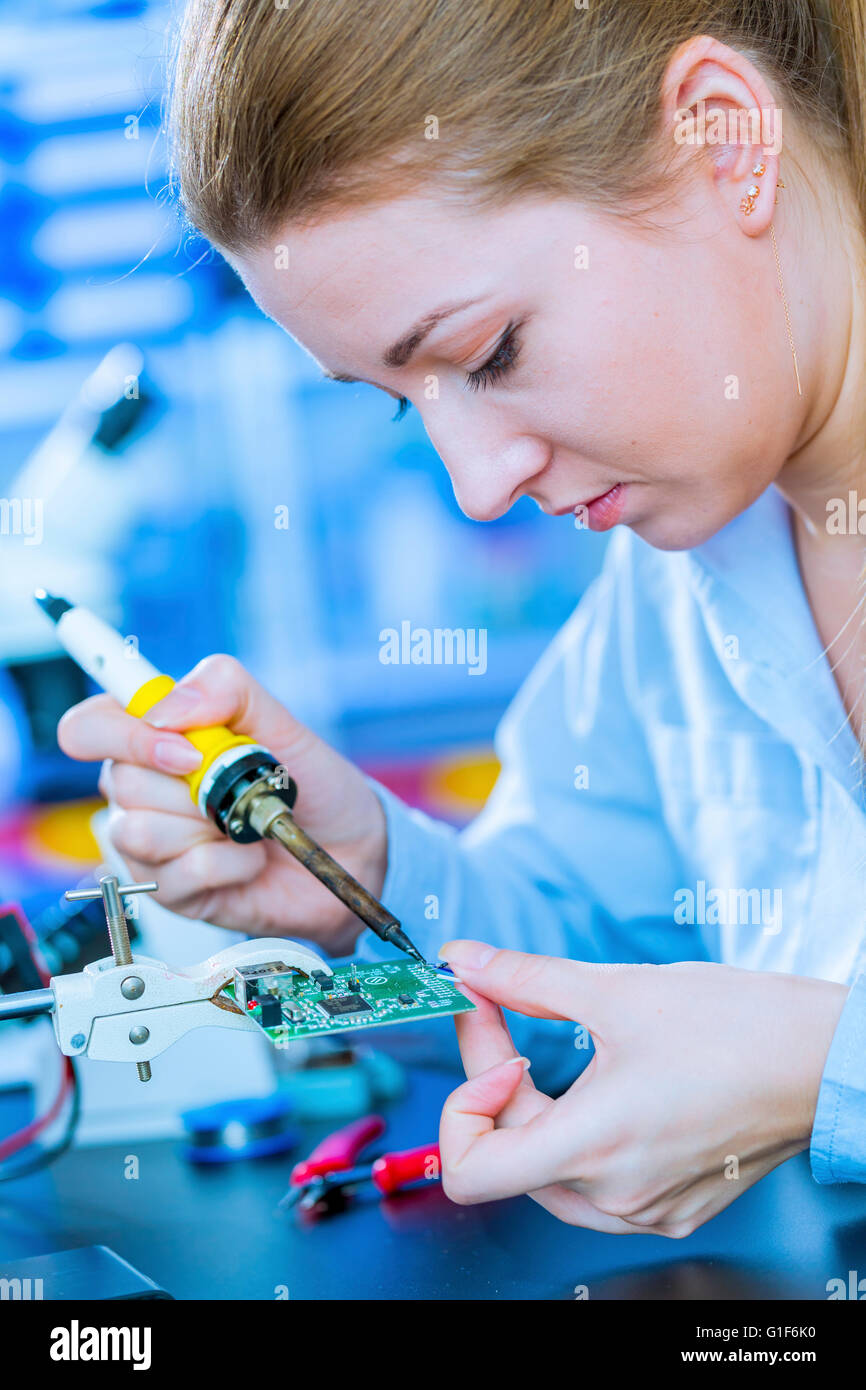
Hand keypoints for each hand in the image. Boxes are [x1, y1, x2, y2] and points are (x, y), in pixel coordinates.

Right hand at [57, 655, 387, 951]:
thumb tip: (167, 706)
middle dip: (192, 786)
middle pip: (119, 781)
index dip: (123, 735)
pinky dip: (230, 863)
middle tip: (236, 788)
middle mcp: (141, 789)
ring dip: (210, 827)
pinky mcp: (172, 890)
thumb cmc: (311, 783)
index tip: (185, 749)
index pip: (88, 727)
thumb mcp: (281, 722)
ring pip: (138, 831)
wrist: (351, 849)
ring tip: (245, 825)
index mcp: (154, 738)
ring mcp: (151, 843)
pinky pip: (181, 873)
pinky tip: (250, 858)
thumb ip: (226, 690)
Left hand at [438, 944, 847, 1236]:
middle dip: (496, 1079)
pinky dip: (579, 1135)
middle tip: (506, 1012)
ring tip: (557, 1054)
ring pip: (549, 1173)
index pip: (471, 1171)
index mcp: (593, 1147)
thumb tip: (461, 962)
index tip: (492, 1042)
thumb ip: (523, 979)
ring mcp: (647, 1210)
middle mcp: (615, 1197)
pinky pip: (596, 1185)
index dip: (459, 1103)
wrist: (825, 1057)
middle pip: (510, 1155)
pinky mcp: (673, 1207)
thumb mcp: (614, 988)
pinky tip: (603, 1088)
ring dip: (536, 1112)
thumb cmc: (736, 1024)